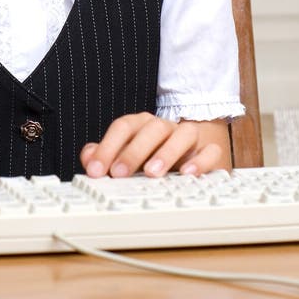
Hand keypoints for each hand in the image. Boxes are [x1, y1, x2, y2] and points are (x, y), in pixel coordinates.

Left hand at [79, 112, 230, 178]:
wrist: (191, 148)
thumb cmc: (152, 153)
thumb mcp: (126, 154)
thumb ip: (105, 154)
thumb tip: (89, 157)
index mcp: (141, 124)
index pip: (122, 127)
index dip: (107, 147)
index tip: (96, 170)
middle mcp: (164, 127)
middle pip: (150, 129)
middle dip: (133, 151)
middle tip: (119, 173)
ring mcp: (188, 137)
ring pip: (181, 134)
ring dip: (166, 152)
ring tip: (152, 173)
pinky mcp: (209, 151)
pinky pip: (210, 151)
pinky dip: (201, 161)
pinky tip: (188, 174)